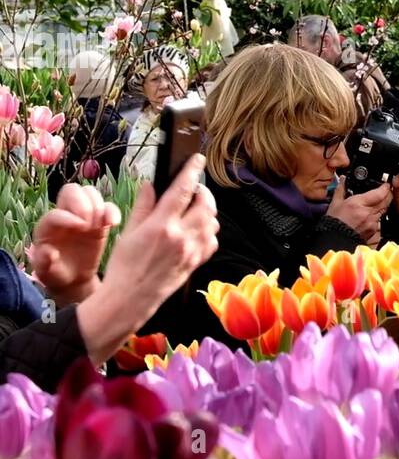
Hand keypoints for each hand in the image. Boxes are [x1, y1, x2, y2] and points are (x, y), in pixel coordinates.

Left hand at [31, 184, 121, 305]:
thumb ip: (44, 262)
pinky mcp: (99, 221)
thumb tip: (49, 251)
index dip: (68, 216)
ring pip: (90, 193)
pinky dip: (113, 211)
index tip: (81, 228)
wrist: (73, 277)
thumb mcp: (47, 273)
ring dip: (98, 205)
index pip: (56, 212)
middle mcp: (64, 215)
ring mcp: (83, 215)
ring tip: (102, 225)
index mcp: (47, 227)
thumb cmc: (56, 274)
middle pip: (72, 191)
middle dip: (83, 202)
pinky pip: (108, 206)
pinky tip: (114, 224)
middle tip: (90, 223)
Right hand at [76, 154, 219, 363]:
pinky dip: (209, 231)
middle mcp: (181, 237)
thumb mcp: (128, 231)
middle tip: (195, 189)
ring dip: (207, 211)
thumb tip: (152, 184)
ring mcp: (192, 250)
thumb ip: (143, 206)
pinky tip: (197, 230)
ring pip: (213, 222)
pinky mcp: (196, 262)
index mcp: (161, 225)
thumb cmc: (124, 266)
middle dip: (204, 192)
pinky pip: (212, 241)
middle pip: (206, 205)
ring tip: (195, 208)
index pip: (183, 190)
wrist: (130, 299)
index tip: (198, 159)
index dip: (192, 171)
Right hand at [326, 176, 390, 245]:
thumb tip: (343, 179)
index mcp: (358, 204)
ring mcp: (372, 223)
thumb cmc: (334, 223)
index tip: (386, 184)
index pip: (379, 194)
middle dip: (388, 194)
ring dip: (383, 205)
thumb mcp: (335, 203)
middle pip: (386, 201)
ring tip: (376, 202)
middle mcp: (368, 213)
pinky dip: (378, 215)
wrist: (335, 240)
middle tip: (385, 191)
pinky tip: (371, 214)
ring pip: (384, 210)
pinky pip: (380, 220)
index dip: (385, 188)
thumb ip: (341, 189)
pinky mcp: (373, 231)